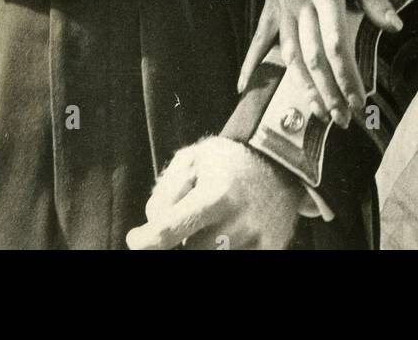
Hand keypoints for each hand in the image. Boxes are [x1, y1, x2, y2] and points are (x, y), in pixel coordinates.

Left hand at [125, 137, 303, 250]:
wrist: (281, 161)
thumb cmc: (228, 161)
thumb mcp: (193, 158)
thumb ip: (166, 190)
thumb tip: (153, 224)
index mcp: (216, 195)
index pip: (168, 232)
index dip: (145, 242)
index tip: (136, 239)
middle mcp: (237, 223)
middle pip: (187, 251)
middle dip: (178, 242)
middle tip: (183, 225)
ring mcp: (255, 242)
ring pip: (208, 258)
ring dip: (199, 246)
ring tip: (207, 228)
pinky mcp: (268, 251)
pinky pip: (233, 259)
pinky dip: (219, 248)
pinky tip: (220, 236)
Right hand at [237, 0, 402, 126]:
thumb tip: (393, 27)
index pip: (335, 43)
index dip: (346, 75)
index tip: (358, 99)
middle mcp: (300, 1)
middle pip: (313, 57)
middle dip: (329, 92)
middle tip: (342, 119)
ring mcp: (282, 4)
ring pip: (289, 54)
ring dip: (302, 86)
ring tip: (316, 112)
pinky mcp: (271, 3)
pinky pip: (260, 37)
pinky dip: (251, 62)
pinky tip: (244, 86)